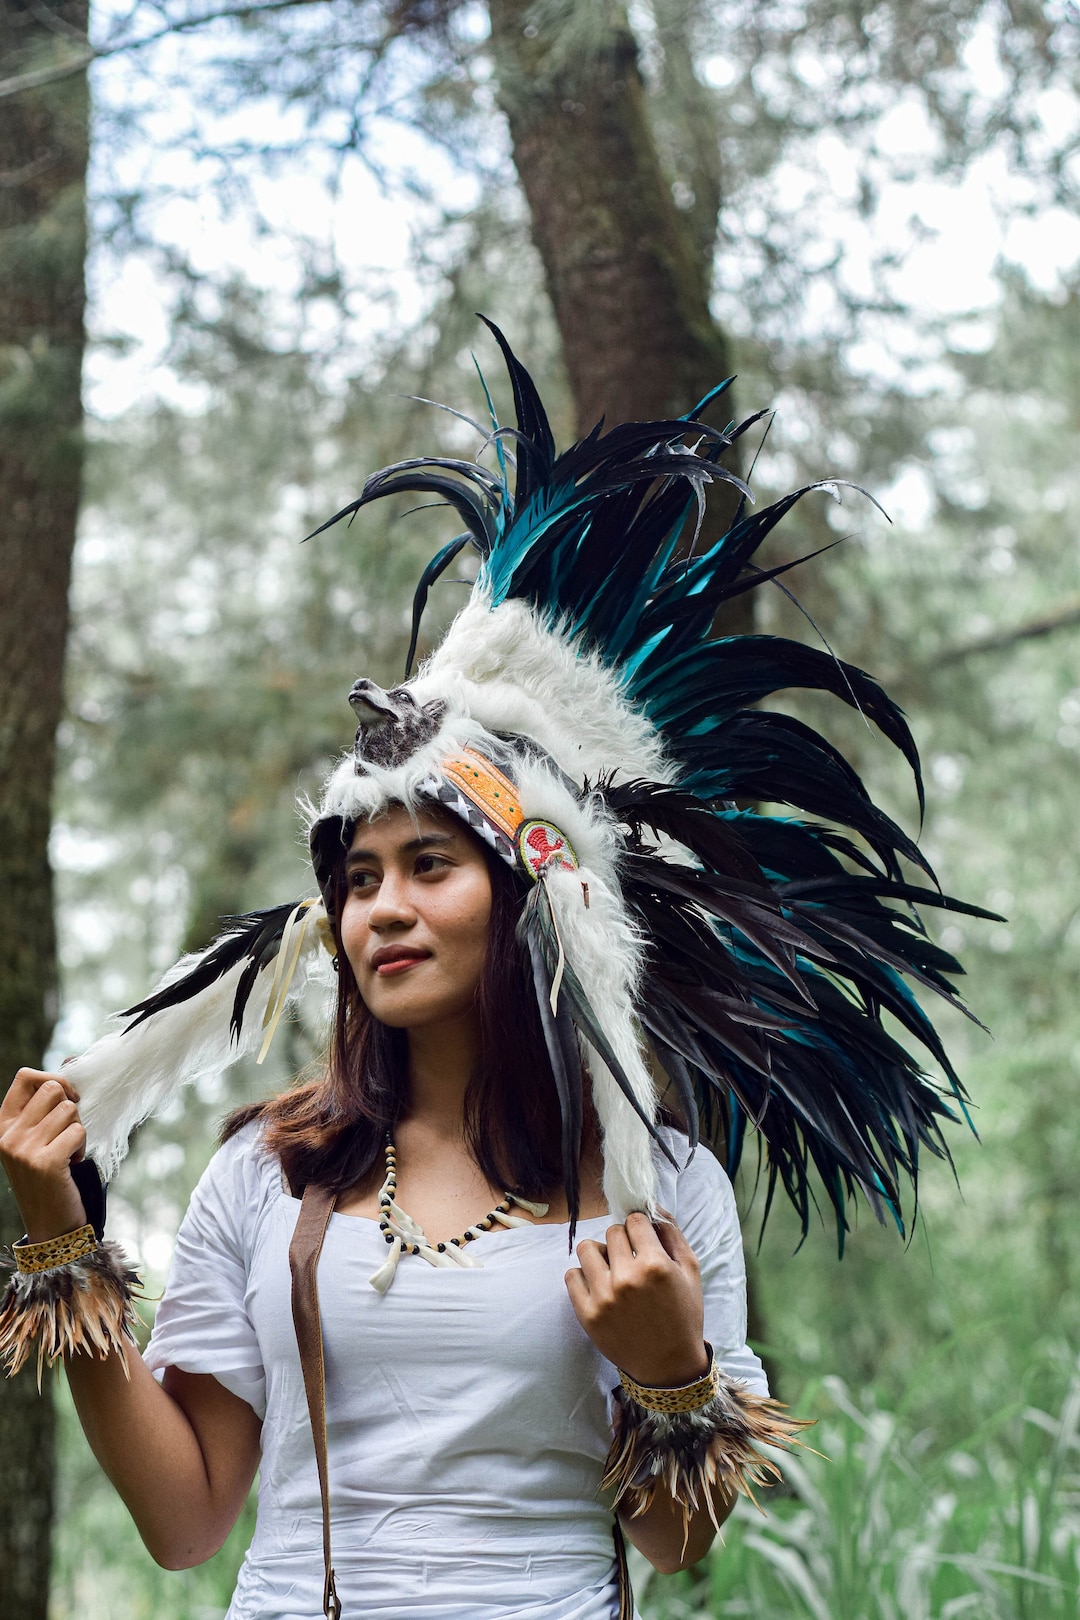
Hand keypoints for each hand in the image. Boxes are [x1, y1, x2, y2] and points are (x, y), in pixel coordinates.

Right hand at [0, 1069, 88, 1241]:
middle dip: (71, 1107)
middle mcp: (8, 1135)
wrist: (50, 1226)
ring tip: (68, 1152)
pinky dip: (82, 1147)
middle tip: (68, 1132)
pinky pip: (79, 1131)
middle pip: (53, 1089)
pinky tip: (72, 1164)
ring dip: (78, 1130)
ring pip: (70, 1110)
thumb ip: (45, 1106)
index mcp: (4, 1125)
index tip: (66, 1098)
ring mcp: (24, 1149)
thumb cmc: (49, 1176)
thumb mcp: (37, 1138)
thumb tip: (71, 1061)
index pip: (25, 1076)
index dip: (53, 1079)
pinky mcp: (45, 1163)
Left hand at [564, 1210, 708, 1387]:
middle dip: (623, 1240)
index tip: (643, 1241)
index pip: (634, 1221)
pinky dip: (583, 1276)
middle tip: (631, 1258)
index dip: (640, 1228)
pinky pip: (571, 1275)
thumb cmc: (683, 1315)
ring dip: (600, 1254)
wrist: (668, 1366)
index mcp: (655, 1265)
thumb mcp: (690, 1271)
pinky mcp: (587, 1314)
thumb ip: (672, 1233)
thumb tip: (653, 1205)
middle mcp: (626, 1278)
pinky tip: (599, 1285)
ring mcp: (604, 1297)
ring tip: (612, 1269)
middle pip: (612, 1232)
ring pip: (587, 1248)